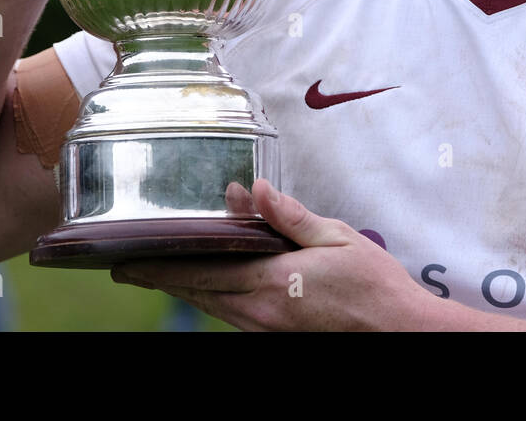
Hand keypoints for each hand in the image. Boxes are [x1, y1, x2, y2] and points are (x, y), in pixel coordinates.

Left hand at [111, 179, 436, 330]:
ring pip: (212, 307)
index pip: (201, 273)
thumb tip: (250, 190)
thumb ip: (289, 216)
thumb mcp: (336, 238)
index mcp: (271, 283)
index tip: (126, 260)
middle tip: (126, 266)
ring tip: (158, 272)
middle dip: (160, 279)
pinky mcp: (276, 335)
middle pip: (197, 294)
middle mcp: (260, 312)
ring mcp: (266, 328)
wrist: (398, 331)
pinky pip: (231, 315)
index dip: (160, 268)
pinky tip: (208, 286)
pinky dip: (210, 299)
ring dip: (183, 290)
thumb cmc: (374, 284)